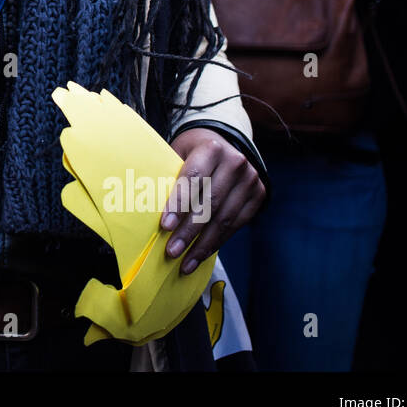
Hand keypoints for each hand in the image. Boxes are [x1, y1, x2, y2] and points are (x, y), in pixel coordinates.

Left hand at [161, 128, 265, 274]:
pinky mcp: (258, 195)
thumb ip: (169, 174)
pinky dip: (217, 243)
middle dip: (189, 231)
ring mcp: (250, 180)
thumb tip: (147, 207)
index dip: (179, 204)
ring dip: (203, 245)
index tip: (165, 226)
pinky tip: (201, 255)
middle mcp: (235, 162)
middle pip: (209, 203)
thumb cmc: (193, 152)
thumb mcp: (179, 153)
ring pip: (224, 219)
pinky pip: (236, 225)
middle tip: (172, 251)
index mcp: (211, 148)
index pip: (193, 178)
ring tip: (185, 262)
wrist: (226, 144)